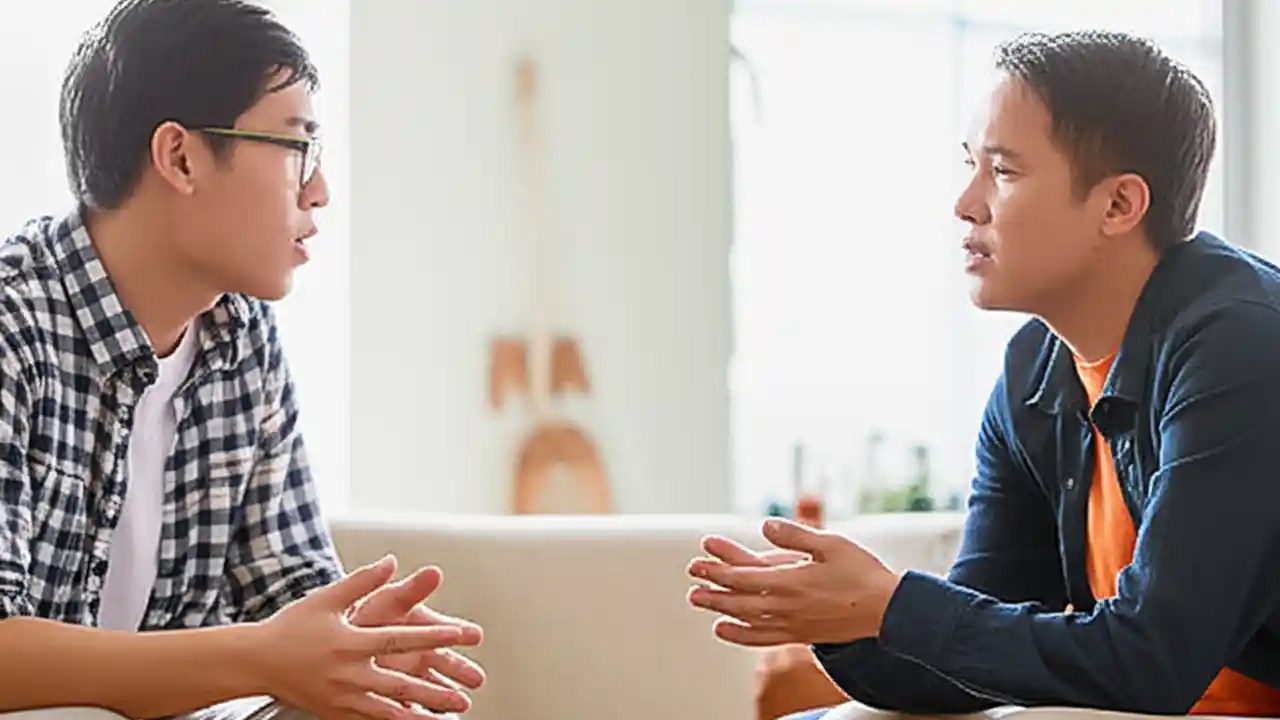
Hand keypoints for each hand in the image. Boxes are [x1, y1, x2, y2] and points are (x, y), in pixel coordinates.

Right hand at [254, 555, 482, 718]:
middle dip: (434, 692)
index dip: (431, 636)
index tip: (458, 634)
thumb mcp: (327, 599)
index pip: (399, 639)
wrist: (255, 661)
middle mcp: (347, 673)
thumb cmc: (291, 628)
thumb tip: (391, 562)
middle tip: (463, 696)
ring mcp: (341, 697)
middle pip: (400, 684)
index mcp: (350, 642)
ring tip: (444, 719)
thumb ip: (362, 581)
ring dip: (419, 716)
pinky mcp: (334, 712)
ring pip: (388, 710)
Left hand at [686, 518, 903, 646]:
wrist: (888, 611)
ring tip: (700, 602)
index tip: (697, 564)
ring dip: (720, 611)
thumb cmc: (861, 573)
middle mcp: (787, 607)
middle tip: (691, 586)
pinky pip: (762, 638)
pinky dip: (739, 635)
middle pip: (739, 601)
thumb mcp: (830, 543)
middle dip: (712, 592)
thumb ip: (795, 535)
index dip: (717, 571)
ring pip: (747, 620)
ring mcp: (793, 624)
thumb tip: (766, 526)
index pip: (744, 578)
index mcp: (791, 582)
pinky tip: (725, 630)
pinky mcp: (800, 636)